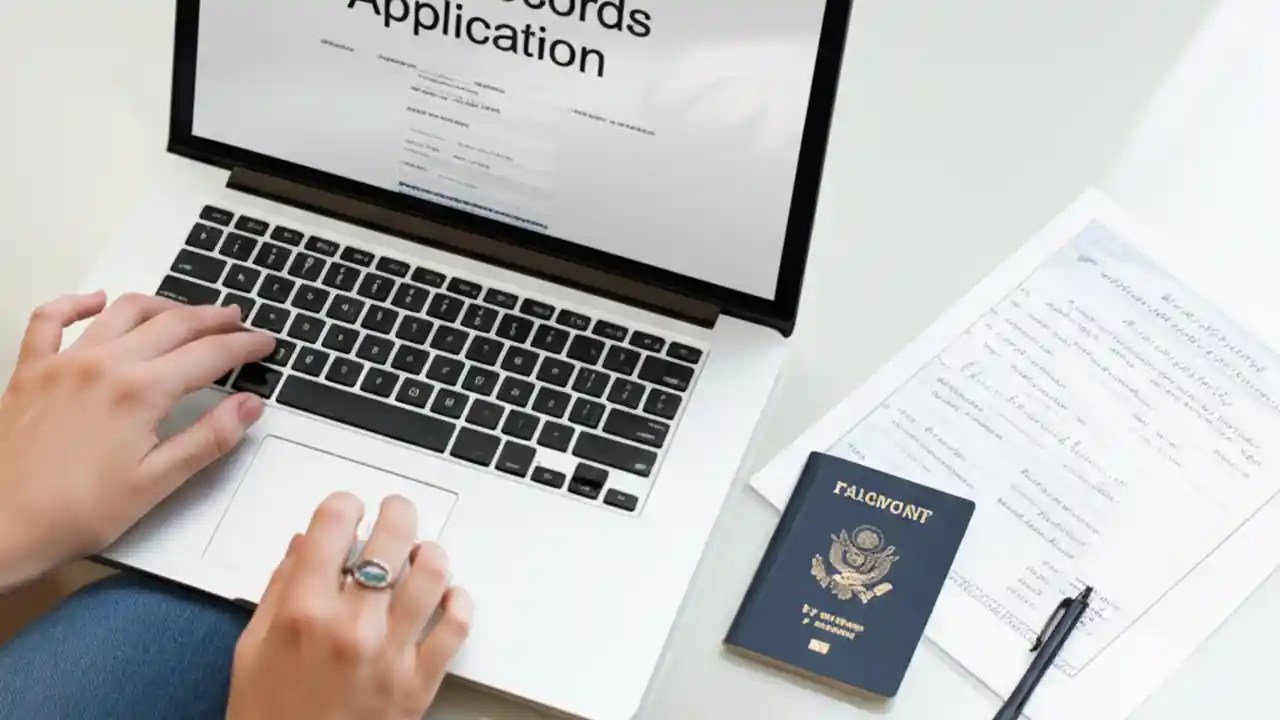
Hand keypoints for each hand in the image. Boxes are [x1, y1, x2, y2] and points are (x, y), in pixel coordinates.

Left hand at [0, 292, 273, 591]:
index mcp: (140, 392)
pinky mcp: (31, 371)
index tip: (263, 343)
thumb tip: (248, 405)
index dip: (244, 345)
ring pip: (123, 311)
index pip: (209, 355)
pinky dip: (76, 303)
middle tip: (236, 321)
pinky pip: (51, 319)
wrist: (0, 527)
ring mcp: (64, 362)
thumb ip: (208, 439)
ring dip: (161, 305)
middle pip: (173, 323)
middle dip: (213, 318)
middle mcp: (104, 365)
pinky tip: (95, 300)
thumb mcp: (156, 483)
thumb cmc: (73, 513)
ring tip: (184, 311)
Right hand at [228, 493, 472, 719]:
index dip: (344, 505)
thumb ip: (279, 588)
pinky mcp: (419, 682)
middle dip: (396, 513)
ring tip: (419, 554)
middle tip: (395, 512)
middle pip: (392, 539)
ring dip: (428, 553)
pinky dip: (458, 602)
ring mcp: (390, 653)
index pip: (334, 524)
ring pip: (432, 574)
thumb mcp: (252, 648)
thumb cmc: (269, 717)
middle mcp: (350, 626)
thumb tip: (305, 544)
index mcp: (302, 612)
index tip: (348, 509)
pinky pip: (456, 626)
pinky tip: (447, 596)